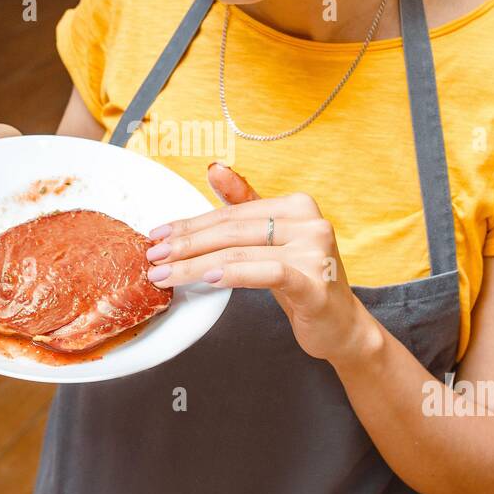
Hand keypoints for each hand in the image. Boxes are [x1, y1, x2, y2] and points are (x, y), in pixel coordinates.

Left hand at [144, 161, 377, 367]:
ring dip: (196, 264)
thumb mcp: (273, 240)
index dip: (191, 224)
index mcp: (297, 205)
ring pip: (242, 251)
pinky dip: (234, 273)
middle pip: (233, 230)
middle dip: (187, 244)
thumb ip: (246, 204)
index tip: (158, 235)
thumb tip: (214, 168)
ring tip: (166, 274)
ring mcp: (316, 251)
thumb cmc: (302, 280)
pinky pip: (268, 272)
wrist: (340, 324)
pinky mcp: (316, 283)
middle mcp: (310, 222)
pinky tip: (207, 278)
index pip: (231, 213)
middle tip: (153, 255)